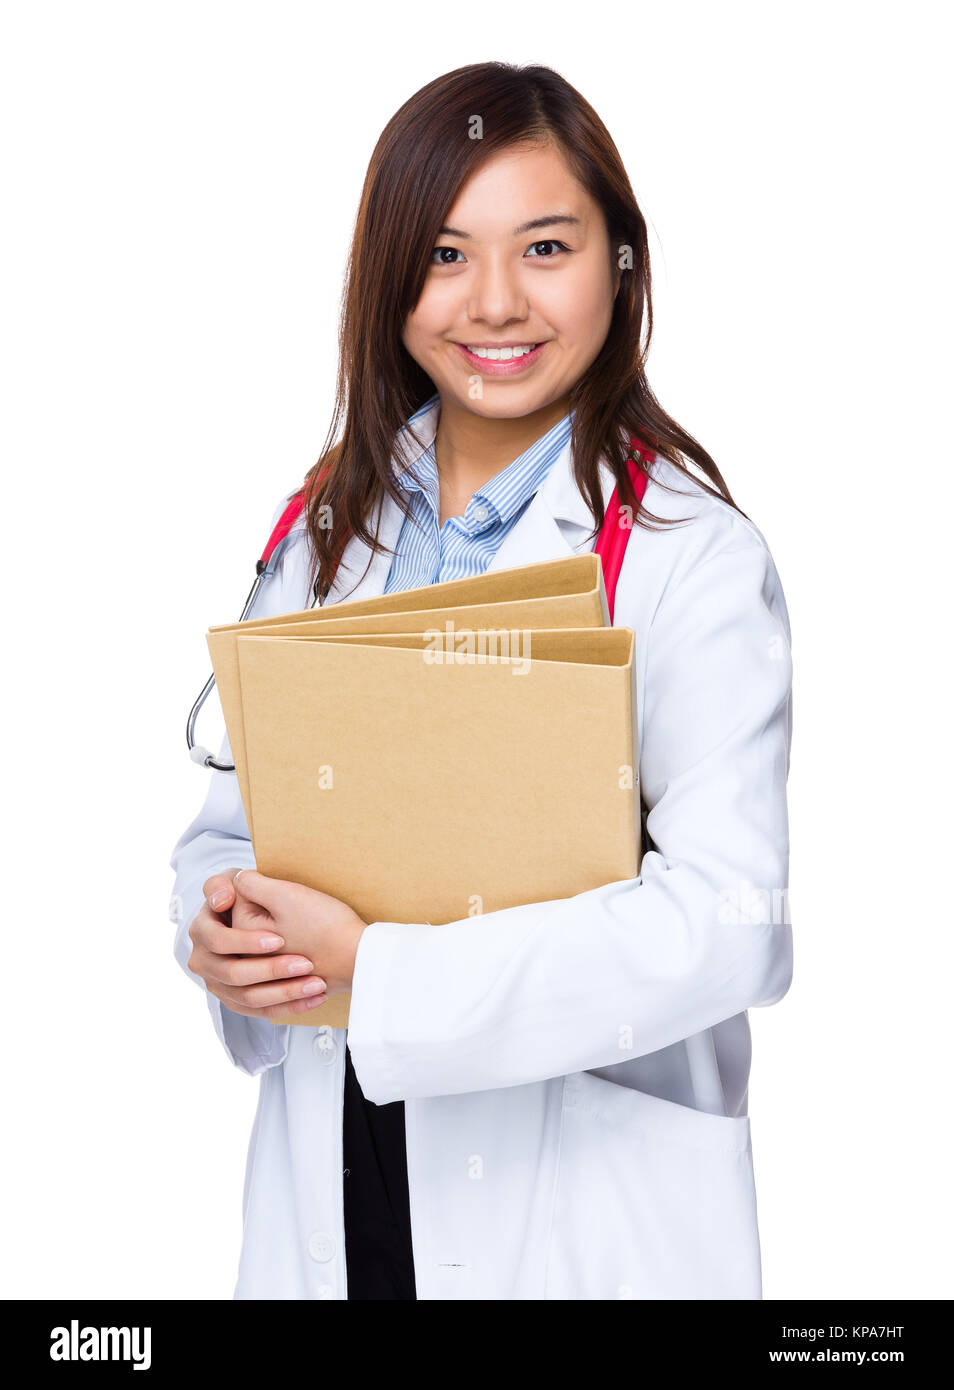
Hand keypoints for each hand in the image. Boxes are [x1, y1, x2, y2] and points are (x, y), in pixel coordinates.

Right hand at [187, 868, 329, 1019]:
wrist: (277, 920)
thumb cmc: (257, 897)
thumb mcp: (240, 883)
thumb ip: (223, 884)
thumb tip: (222, 896)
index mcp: (202, 931)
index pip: (218, 941)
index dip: (246, 942)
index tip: (279, 940)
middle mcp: (204, 960)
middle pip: (234, 973)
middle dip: (271, 970)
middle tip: (305, 963)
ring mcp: (219, 983)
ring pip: (250, 997)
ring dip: (286, 992)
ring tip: (317, 983)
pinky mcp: (238, 1001)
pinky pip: (263, 1011)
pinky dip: (291, 1006)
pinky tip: (315, 998)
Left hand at [230, 868, 366, 997]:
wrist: (360, 960)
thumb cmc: (326, 927)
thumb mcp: (286, 895)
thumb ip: (253, 884)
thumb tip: (238, 880)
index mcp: (243, 937)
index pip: (240, 896)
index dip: (265, 886)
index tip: (288, 894)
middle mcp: (250, 958)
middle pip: (253, 914)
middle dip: (273, 904)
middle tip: (302, 909)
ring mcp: (270, 969)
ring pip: (269, 931)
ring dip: (285, 920)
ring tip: (310, 923)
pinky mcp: (290, 976)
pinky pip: (283, 953)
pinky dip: (295, 942)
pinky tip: (313, 941)